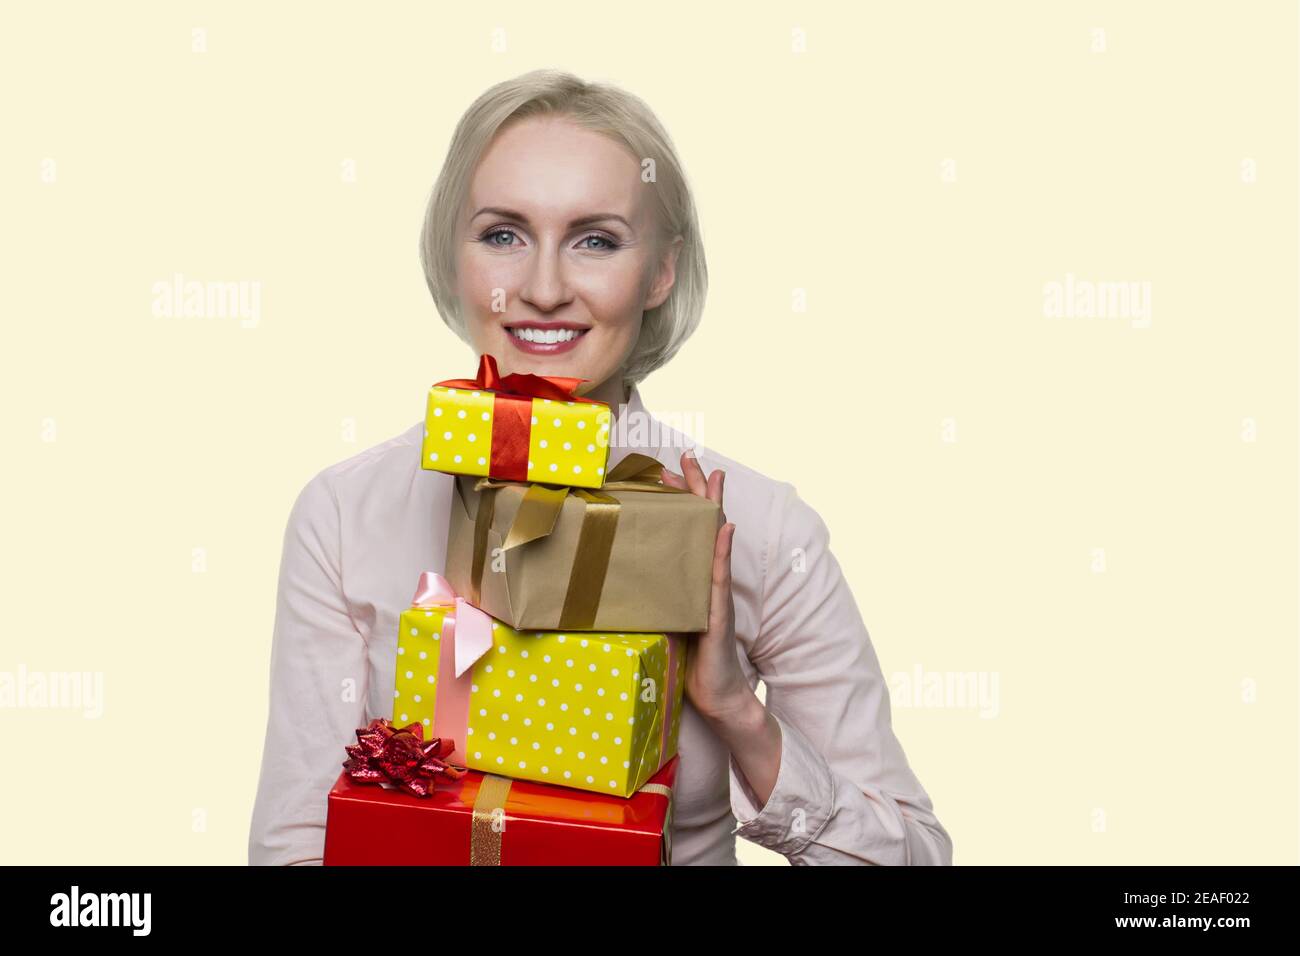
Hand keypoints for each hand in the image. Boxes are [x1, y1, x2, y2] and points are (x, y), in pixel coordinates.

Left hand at [661, 450, 752, 722]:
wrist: (717, 694)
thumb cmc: (691, 660)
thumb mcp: (665, 623)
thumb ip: (655, 599)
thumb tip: (626, 581)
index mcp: (692, 580)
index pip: (686, 531)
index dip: (678, 502)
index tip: (666, 474)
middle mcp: (707, 579)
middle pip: (704, 523)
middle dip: (697, 488)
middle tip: (687, 457)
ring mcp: (716, 592)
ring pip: (714, 540)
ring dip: (713, 506)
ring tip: (711, 476)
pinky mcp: (719, 611)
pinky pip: (720, 576)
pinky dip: (722, 550)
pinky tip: (724, 527)